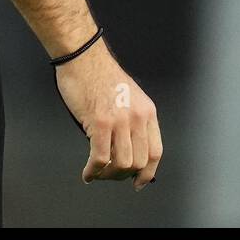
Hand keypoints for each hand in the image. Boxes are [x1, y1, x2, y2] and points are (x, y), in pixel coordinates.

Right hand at [56, 38, 161, 189]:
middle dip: (122, 175)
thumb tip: (127, 150)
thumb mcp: (128, 97)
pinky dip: (93, 171)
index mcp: (146, 111)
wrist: (83, 56)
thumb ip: (132, 121)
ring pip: (121, 164)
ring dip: (108, 175)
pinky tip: (87, 172)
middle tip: (109, 174)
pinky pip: (100, 159)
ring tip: (97, 172)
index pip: (155, 152)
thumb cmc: (100, 75)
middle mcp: (137, 116)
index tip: (138, 183)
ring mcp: (120, 120)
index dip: (147, 173)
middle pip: (138, 162)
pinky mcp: (100, 123)